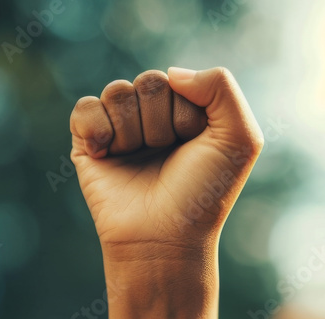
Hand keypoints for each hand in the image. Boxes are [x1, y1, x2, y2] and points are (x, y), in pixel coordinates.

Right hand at [69, 67, 263, 258]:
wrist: (164, 239)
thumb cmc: (203, 195)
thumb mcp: (239, 138)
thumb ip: (221, 86)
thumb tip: (171, 73)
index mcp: (187, 111)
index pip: (179, 80)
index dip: (186, 116)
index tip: (192, 149)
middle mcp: (153, 117)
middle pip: (148, 82)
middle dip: (159, 124)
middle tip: (165, 158)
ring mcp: (119, 129)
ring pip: (117, 92)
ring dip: (132, 132)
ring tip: (138, 162)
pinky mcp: (87, 144)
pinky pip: (85, 109)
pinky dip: (98, 130)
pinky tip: (107, 156)